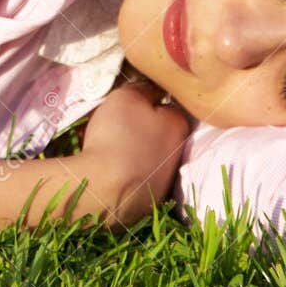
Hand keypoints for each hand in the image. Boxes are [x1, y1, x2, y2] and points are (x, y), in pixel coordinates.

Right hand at [80, 82, 192, 224]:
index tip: (127, 105)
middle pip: (158, 130)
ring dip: (133, 150)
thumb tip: (152, 90)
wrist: (106, 187)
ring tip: (107, 149)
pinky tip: (109, 169)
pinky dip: (126, 171)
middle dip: (140, 127)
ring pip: (148, 154)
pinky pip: (137, 176)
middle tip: (115, 126)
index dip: (145, 101)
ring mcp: (166, 177)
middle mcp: (179, 150)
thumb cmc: (118, 134)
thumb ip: (142, 88)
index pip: (166, 104)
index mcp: (179, 123)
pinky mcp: (150, 198)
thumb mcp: (126, 97)